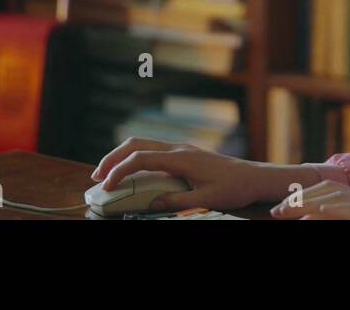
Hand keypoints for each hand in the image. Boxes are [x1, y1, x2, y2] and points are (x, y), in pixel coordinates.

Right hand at [91, 138, 267, 211]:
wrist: (253, 177)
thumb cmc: (233, 188)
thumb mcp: (206, 200)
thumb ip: (177, 202)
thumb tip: (150, 205)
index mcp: (181, 157)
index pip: (141, 159)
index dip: (119, 171)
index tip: (106, 186)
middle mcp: (178, 148)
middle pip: (136, 144)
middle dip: (113, 158)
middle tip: (96, 177)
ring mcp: (181, 149)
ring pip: (143, 144)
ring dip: (122, 157)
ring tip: (107, 174)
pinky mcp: (184, 154)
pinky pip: (153, 151)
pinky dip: (136, 159)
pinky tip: (132, 172)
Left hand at [270, 180, 349, 219]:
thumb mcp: (341, 208)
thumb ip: (324, 209)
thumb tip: (303, 216)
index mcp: (337, 188)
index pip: (311, 191)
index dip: (294, 199)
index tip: (278, 208)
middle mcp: (344, 191)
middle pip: (314, 194)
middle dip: (294, 202)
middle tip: (275, 211)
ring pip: (325, 199)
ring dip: (305, 204)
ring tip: (286, 211)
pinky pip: (343, 207)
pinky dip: (331, 208)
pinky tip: (318, 210)